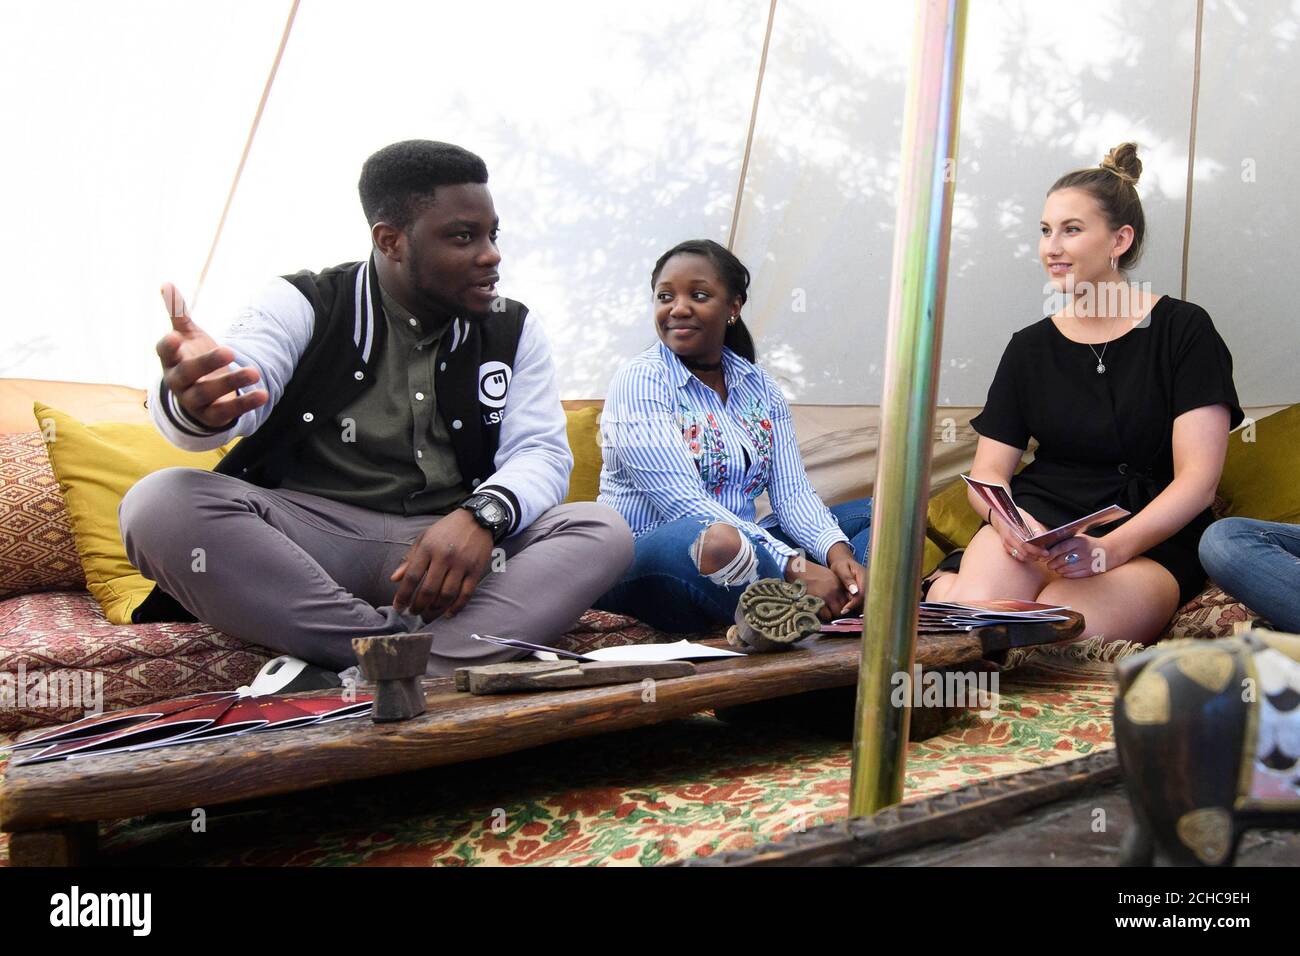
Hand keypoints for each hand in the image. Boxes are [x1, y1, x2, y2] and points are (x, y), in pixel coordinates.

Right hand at [156, 282, 266, 428]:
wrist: (200, 395)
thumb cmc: (192, 357)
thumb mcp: (187, 336)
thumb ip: (179, 314)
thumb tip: (166, 284)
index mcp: (170, 360)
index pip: (164, 352)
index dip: (168, 346)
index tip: (175, 337)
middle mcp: (178, 382)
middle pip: (187, 373)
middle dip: (208, 363)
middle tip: (230, 351)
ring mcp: (193, 401)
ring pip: (208, 393)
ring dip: (232, 383)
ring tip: (255, 372)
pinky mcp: (211, 415)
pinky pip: (227, 412)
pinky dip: (245, 404)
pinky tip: (263, 394)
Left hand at [391, 509, 494, 621]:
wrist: (478, 519)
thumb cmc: (447, 530)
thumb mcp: (424, 538)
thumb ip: (409, 559)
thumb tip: (394, 579)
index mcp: (428, 548)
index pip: (412, 576)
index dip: (403, 595)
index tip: (398, 607)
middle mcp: (444, 557)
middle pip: (429, 590)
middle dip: (419, 606)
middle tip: (414, 613)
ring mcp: (462, 565)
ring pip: (447, 595)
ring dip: (435, 610)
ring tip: (428, 615)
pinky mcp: (476, 570)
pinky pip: (466, 594)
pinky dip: (456, 607)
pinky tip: (448, 614)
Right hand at [784, 560, 847, 621]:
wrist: (798, 570)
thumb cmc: (812, 573)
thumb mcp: (828, 576)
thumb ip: (837, 586)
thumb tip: (842, 598)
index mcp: (839, 583)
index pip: (849, 599)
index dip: (846, 605)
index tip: (841, 607)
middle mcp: (835, 590)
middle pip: (844, 607)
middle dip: (839, 611)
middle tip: (833, 610)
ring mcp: (827, 596)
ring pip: (837, 613)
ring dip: (832, 614)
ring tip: (826, 611)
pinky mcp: (818, 601)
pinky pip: (826, 615)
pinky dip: (824, 615)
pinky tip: (819, 610)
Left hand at [825, 542, 867, 615]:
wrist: (844, 561)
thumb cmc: (841, 564)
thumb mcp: (841, 568)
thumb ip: (847, 578)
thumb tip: (855, 591)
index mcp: (864, 576)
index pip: (862, 594)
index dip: (854, 603)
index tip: (844, 610)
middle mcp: (869, 583)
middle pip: (866, 600)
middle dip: (855, 608)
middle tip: (843, 612)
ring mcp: (869, 587)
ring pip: (865, 602)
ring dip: (856, 608)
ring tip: (843, 610)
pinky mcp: (866, 591)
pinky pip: (863, 601)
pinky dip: (856, 606)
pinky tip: (847, 608)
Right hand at [991, 506, 1048, 563]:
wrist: (1002, 517)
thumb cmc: (1017, 517)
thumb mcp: (1027, 518)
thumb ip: (1034, 528)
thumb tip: (1041, 537)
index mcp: (1013, 530)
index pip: (1025, 544)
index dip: (1036, 550)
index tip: (1046, 552)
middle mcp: (1008, 538)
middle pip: (1023, 552)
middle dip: (1036, 555)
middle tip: (1045, 554)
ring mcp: (1006, 544)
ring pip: (1020, 556)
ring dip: (1031, 558)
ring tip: (1039, 555)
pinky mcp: (1006, 547)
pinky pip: (1016, 556)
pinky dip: (1025, 558)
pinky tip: (1031, 555)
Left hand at [1046, 533, 1119, 576]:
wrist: (1109, 551)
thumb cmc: (1088, 544)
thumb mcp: (1078, 538)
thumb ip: (1065, 542)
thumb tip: (1046, 548)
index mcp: (1079, 541)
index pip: (1060, 548)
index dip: (1050, 554)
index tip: (1043, 557)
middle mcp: (1084, 551)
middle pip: (1062, 560)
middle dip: (1052, 564)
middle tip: (1049, 565)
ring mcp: (1088, 562)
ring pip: (1067, 569)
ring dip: (1059, 570)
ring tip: (1056, 568)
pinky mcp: (1091, 571)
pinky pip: (1074, 575)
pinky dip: (1066, 574)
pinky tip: (1064, 572)